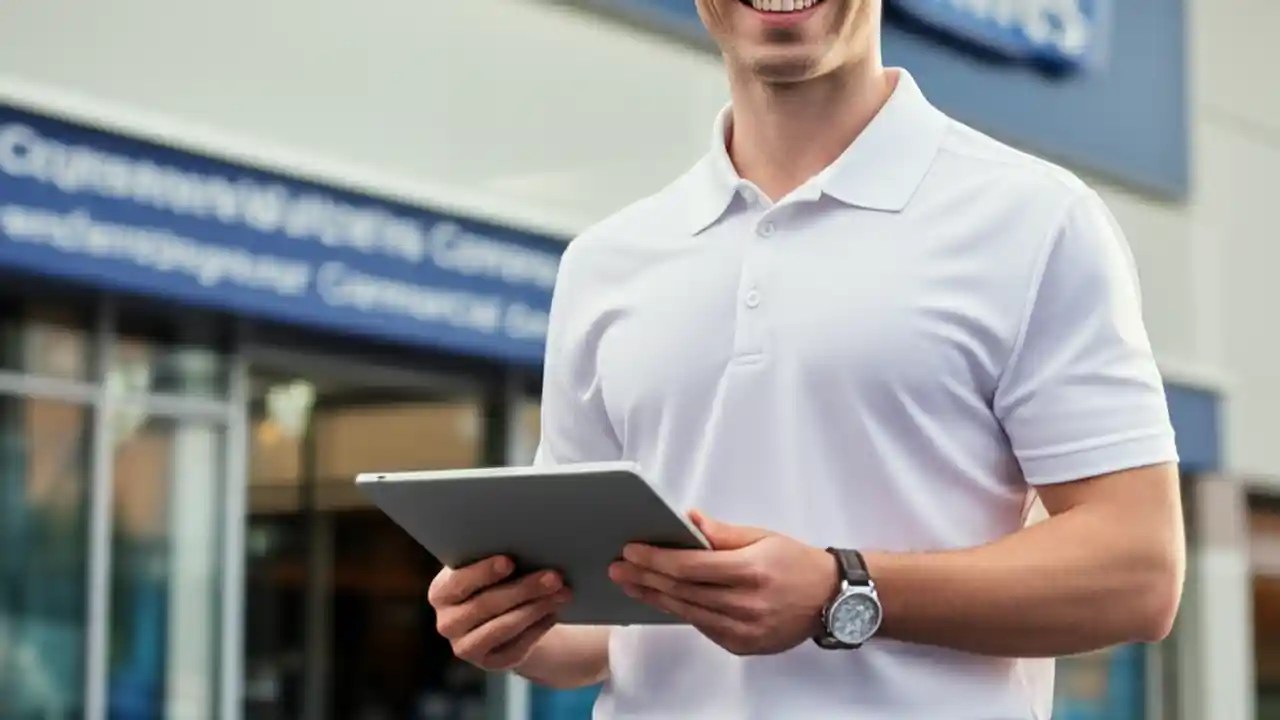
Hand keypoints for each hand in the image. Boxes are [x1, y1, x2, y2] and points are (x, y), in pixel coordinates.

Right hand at [429, 556, 571, 670]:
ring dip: (536, 608)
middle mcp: (447, 623)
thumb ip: (497, 559)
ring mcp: (465, 647)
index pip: (458, 582)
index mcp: (441, 592)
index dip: (483, 572)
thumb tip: (528, 546)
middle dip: (523, 589)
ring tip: (563, 593)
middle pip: (486, 605)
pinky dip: (538, 628)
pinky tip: (554, 613)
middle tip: (554, 577)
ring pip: (503, 627)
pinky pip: (516, 648)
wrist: (503, 616)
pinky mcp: (489, 663)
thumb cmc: (497, 580)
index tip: (509, 561)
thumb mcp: (489, 567)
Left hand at [608, 510, 836, 655]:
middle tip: (618, 568)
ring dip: (654, 598)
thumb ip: (722, 533)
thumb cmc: (796, 562)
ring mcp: (744, 630)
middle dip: (645, 578)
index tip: (632, 550)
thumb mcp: (763, 536)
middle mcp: (746, 605)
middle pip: (682, 591)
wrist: (831, 599)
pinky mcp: (743, 646)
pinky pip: (703, 627)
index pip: (690, 566)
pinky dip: (680, 611)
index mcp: (750, 571)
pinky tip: (661, 600)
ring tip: (630, 584)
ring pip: (687, 612)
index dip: (656, 559)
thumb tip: (687, 519)